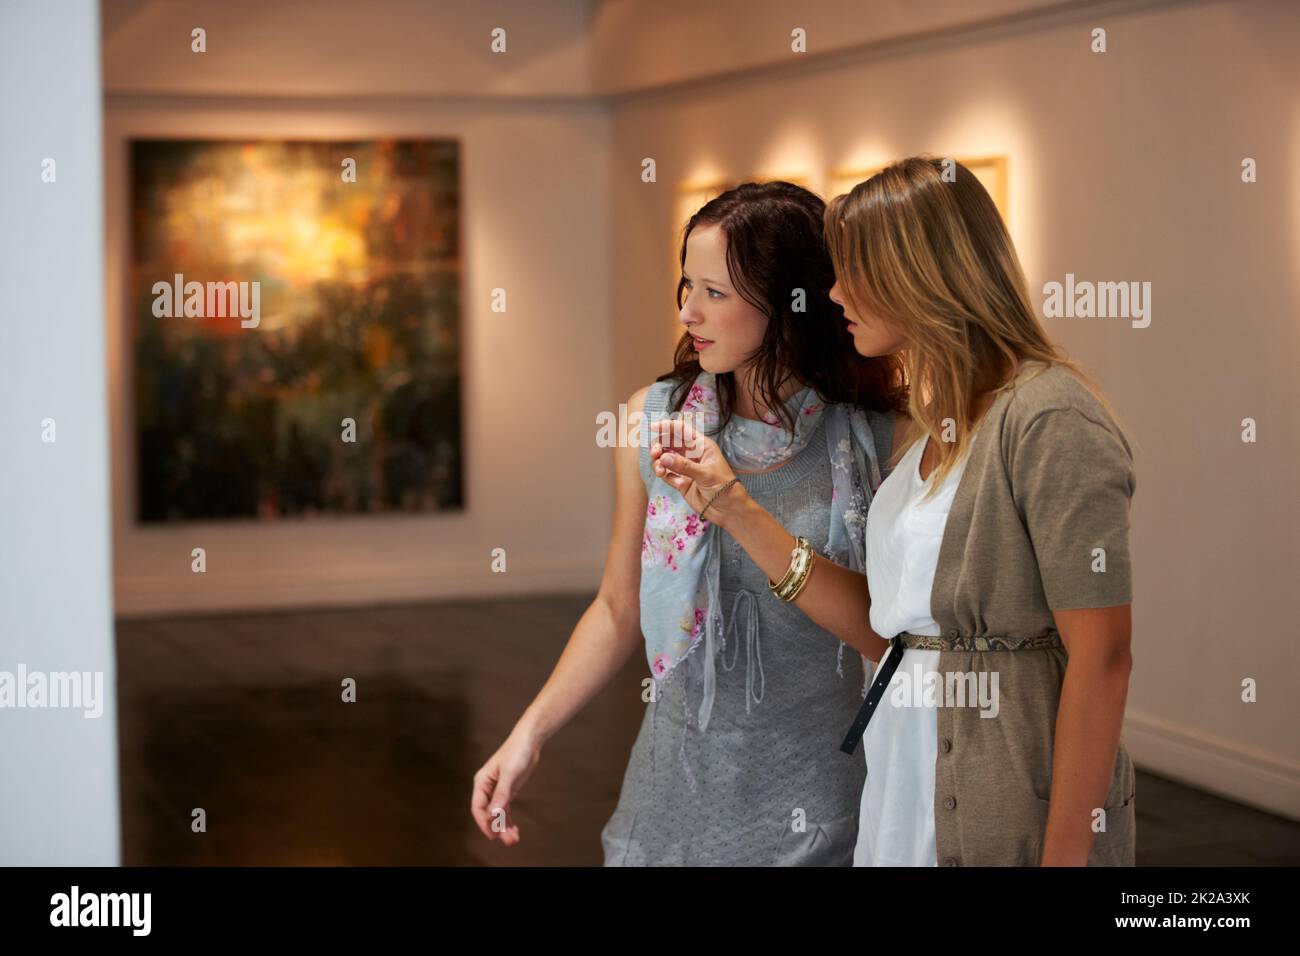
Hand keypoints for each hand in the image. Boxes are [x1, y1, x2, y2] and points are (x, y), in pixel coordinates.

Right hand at [470, 728, 541, 845]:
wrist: (529, 740)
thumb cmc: (516, 752)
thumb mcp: (509, 774)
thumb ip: (501, 794)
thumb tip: (494, 814)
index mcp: (482, 781)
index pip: (478, 806)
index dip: (484, 822)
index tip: (492, 835)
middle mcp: (487, 787)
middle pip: (488, 812)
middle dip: (497, 827)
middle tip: (507, 840)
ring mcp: (498, 790)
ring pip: (498, 813)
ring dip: (504, 826)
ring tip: (513, 839)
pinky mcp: (508, 790)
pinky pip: (505, 809)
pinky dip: (509, 819)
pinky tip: (514, 830)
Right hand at [649, 417, 743, 525]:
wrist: (728, 510)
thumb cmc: (724, 487)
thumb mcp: (706, 474)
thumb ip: (684, 466)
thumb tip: (664, 458)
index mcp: (701, 446)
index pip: (682, 430)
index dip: (667, 426)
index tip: (653, 427)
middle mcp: (692, 455)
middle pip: (670, 444)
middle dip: (660, 446)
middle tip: (655, 453)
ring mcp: (686, 469)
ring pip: (666, 459)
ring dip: (659, 462)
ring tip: (660, 469)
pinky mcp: (681, 482)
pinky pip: (667, 474)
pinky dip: (664, 474)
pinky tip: (668, 478)